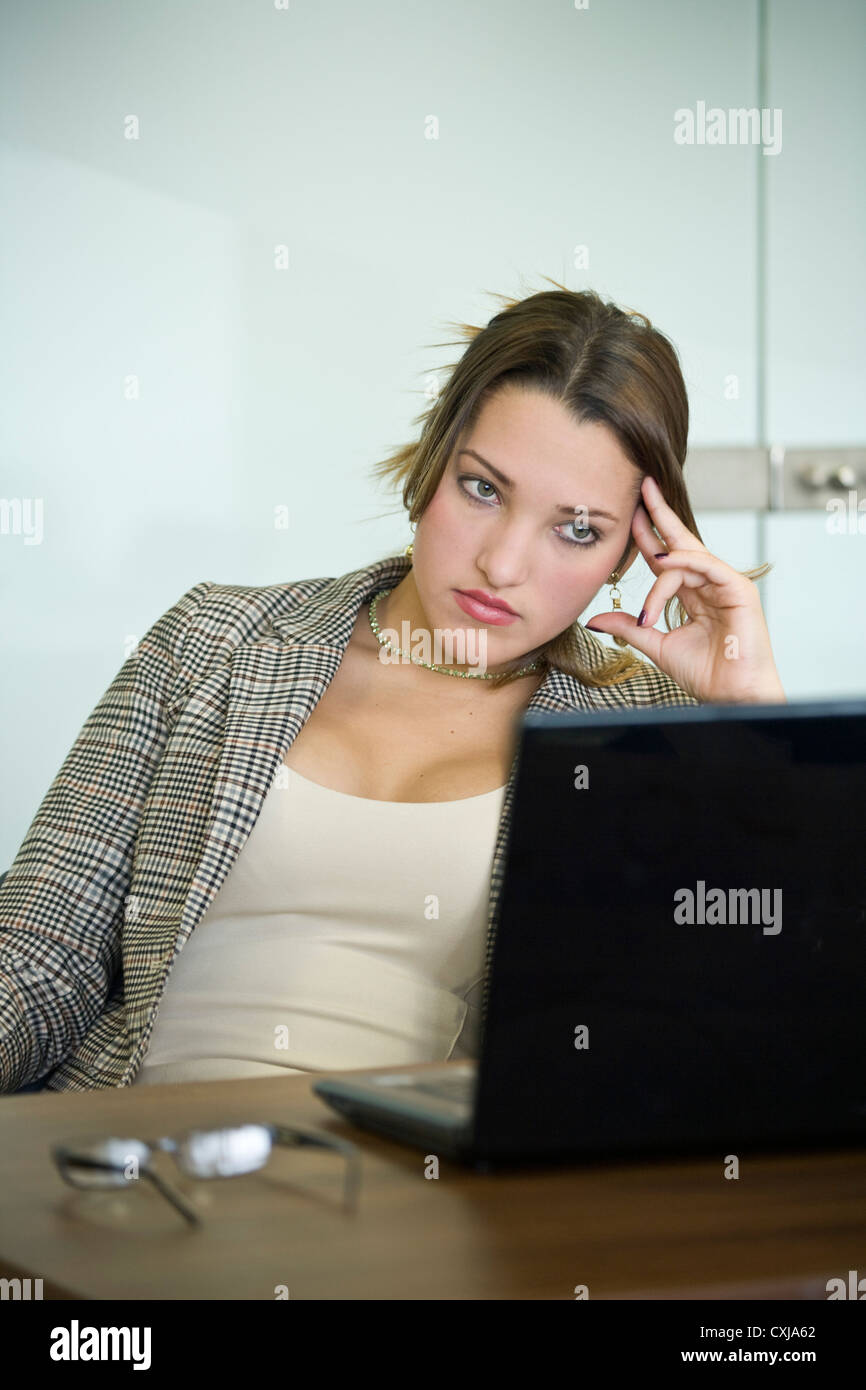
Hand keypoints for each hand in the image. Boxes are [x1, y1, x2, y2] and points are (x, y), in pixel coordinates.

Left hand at [584, 474, 785, 704]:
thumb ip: (629, 627)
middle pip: (680, 541)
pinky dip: (683, 564)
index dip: (647, 534)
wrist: (730, 695)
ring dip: (660, 572)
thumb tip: (595, 618)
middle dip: (660, 513)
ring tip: (649, 611)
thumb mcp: (655, 645)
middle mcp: (709, 582)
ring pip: (685, 559)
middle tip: (643, 486)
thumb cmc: (704, 673)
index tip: (629, 511)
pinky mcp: (739, 588)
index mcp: (692, 593)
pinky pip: (706, 565)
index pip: (665, 556)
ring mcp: (725, 583)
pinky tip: (663, 565)